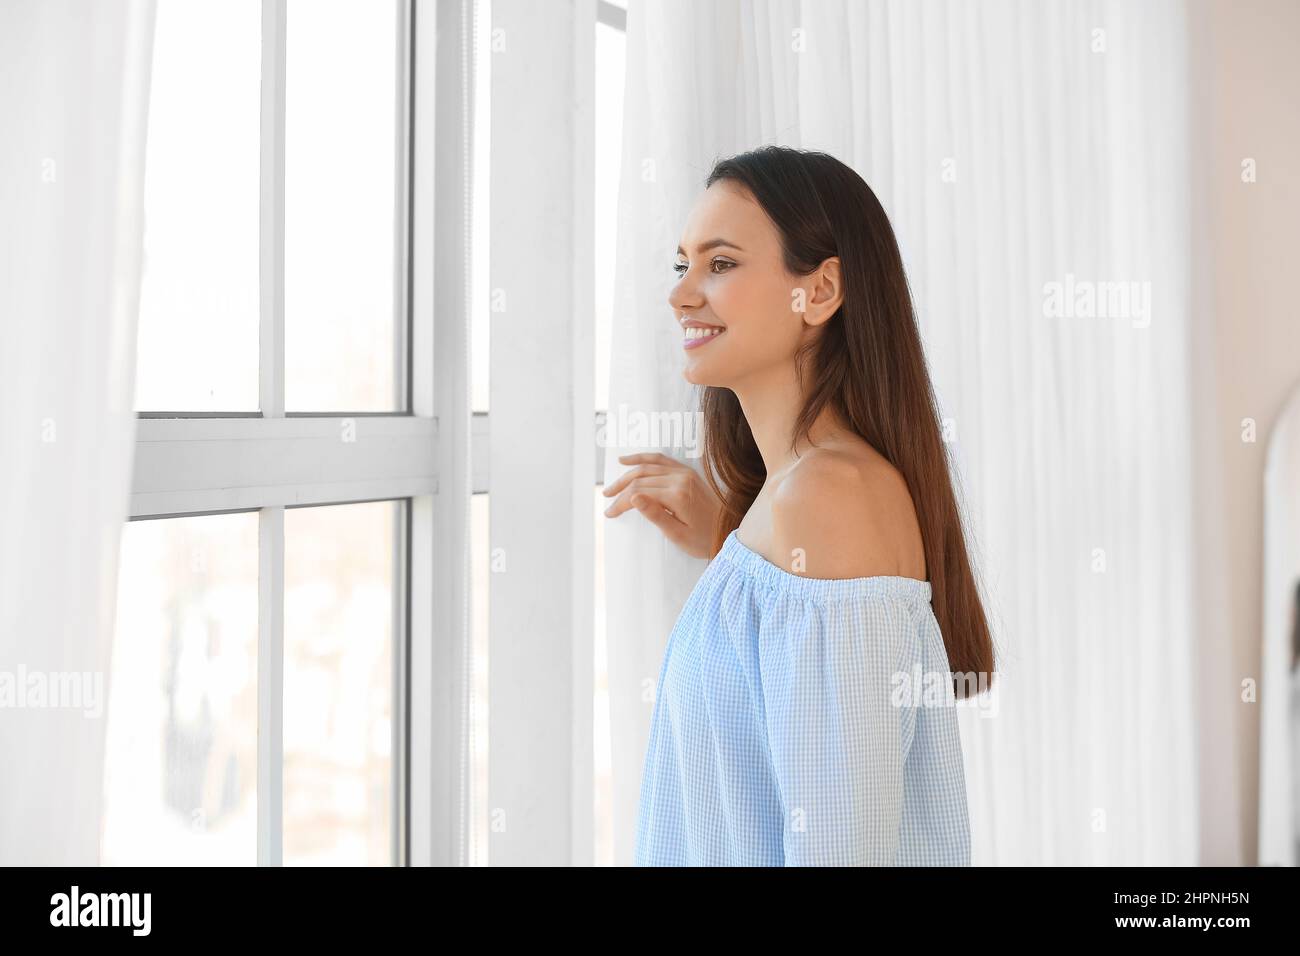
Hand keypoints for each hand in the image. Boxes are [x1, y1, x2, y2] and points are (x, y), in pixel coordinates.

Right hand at [602, 452, 721, 558]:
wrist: (729, 530)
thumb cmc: (705, 539)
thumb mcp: (678, 535)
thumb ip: (655, 515)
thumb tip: (634, 497)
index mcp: (678, 495)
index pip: (639, 493)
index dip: (622, 503)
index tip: (610, 514)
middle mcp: (681, 479)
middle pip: (641, 479)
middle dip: (621, 492)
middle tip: (608, 503)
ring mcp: (685, 472)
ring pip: (648, 467)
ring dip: (627, 475)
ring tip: (611, 488)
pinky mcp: (687, 472)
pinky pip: (661, 459)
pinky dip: (643, 458)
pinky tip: (626, 461)